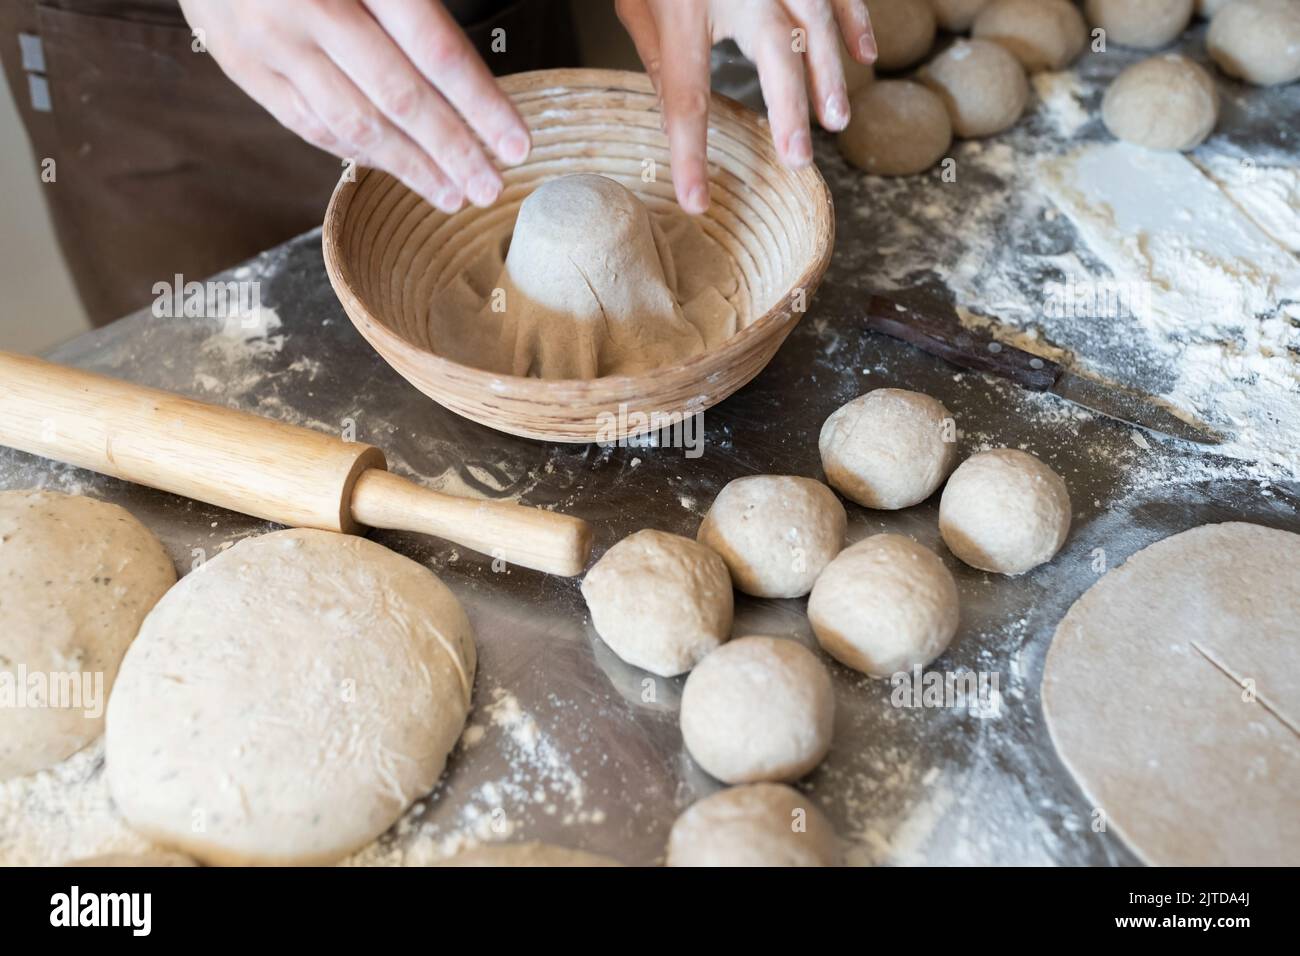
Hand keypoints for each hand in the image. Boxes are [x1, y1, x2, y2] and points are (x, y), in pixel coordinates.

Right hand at [178, 0, 531, 212]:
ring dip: (410, 167)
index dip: (482, 105)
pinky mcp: (243, 64)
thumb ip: (418, 4)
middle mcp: (314, 7)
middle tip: (490, 187)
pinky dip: (357, 152)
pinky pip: (309, 123)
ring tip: (452, 194)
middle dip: (453, 151)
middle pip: (401, 98)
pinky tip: (393, 168)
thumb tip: (471, 72)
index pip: (437, 52)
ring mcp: (273, 40)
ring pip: (355, 123)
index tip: (517, 145)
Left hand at [616, 0, 876, 213]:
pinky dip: (855, 20)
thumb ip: (660, 58)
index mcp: (682, 9)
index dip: (690, 155)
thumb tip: (675, 117)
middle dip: (788, 111)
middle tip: (799, 161)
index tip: (697, 201)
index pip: (685, 96)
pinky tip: (864, 56)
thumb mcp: (640, 8)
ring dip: (829, 74)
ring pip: (815, 21)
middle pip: (772, 55)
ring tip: (837, 122)